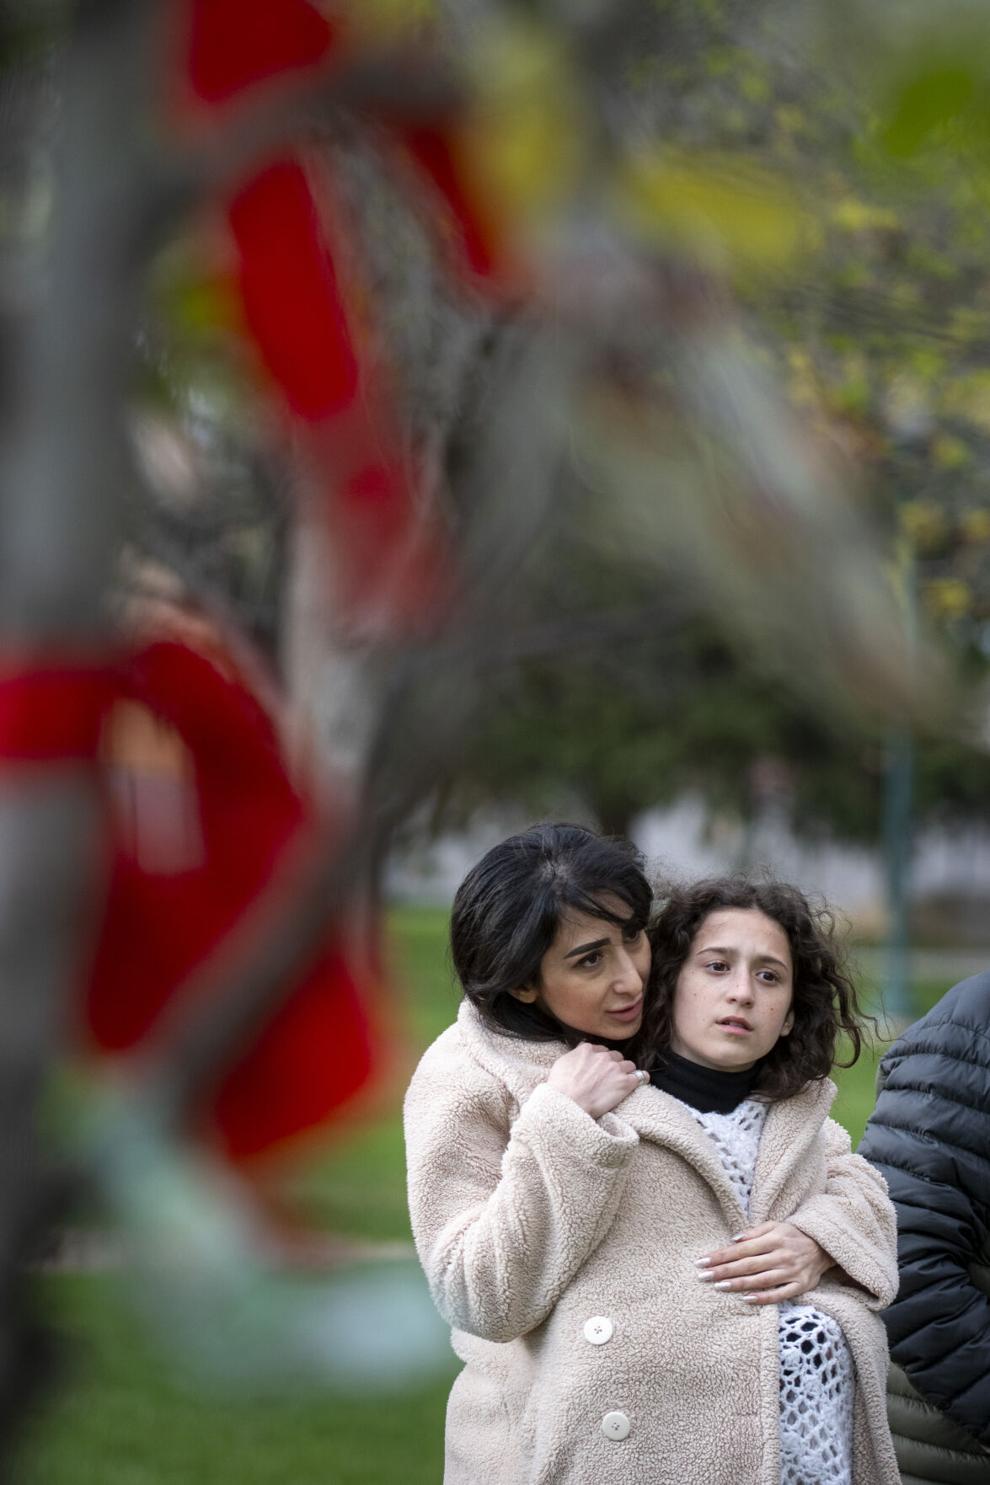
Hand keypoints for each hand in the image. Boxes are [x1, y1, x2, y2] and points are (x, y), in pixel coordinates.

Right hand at [547, 1043, 645, 1118]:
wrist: (568, 1103)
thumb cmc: (560, 1087)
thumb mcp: (561, 1063)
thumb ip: (574, 1055)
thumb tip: (579, 1053)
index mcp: (587, 1049)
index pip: (601, 1050)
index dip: (600, 1060)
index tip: (599, 1069)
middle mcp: (603, 1056)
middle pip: (615, 1056)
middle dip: (613, 1065)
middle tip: (608, 1077)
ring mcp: (615, 1068)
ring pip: (628, 1065)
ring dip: (625, 1072)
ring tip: (621, 1082)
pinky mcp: (625, 1083)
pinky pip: (640, 1076)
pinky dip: (639, 1079)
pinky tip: (637, 1083)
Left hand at [696, 1221, 833, 1304]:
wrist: (823, 1245)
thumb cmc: (792, 1235)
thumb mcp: (775, 1226)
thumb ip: (754, 1232)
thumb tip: (733, 1240)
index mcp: (773, 1239)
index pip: (741, 1249)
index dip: (721, 1255)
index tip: (702, 1261)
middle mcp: (781, 1255)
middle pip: (748, 1265)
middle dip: (724, 1270)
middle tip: (703, 1276)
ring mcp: (791, 1272)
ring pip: (761, 1280)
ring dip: (738, 1284)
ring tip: (719, 1287)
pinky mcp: (800, 1285)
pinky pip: (780, 1294)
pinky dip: (763, 1297)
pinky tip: (746, 1299)